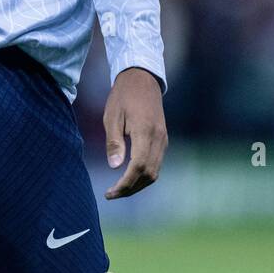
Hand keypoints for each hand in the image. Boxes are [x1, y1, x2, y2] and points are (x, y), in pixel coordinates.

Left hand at [102, 67, 167, 199]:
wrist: (142, 78)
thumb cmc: (123, 95)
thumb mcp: (112, 115)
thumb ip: (114, 142)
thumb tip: (115, 168)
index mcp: (145, 131)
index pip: (138, 166)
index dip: (125, 184)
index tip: (110, 192)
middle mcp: (158, 138)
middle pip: (149, 174)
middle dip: (131, 189)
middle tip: (112, 194)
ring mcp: (163, 139)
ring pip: (155, 172)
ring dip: (138, 184)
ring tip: (119, 189)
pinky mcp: (163, 139)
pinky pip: (156, 164)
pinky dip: (144, 175)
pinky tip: (130, 176)